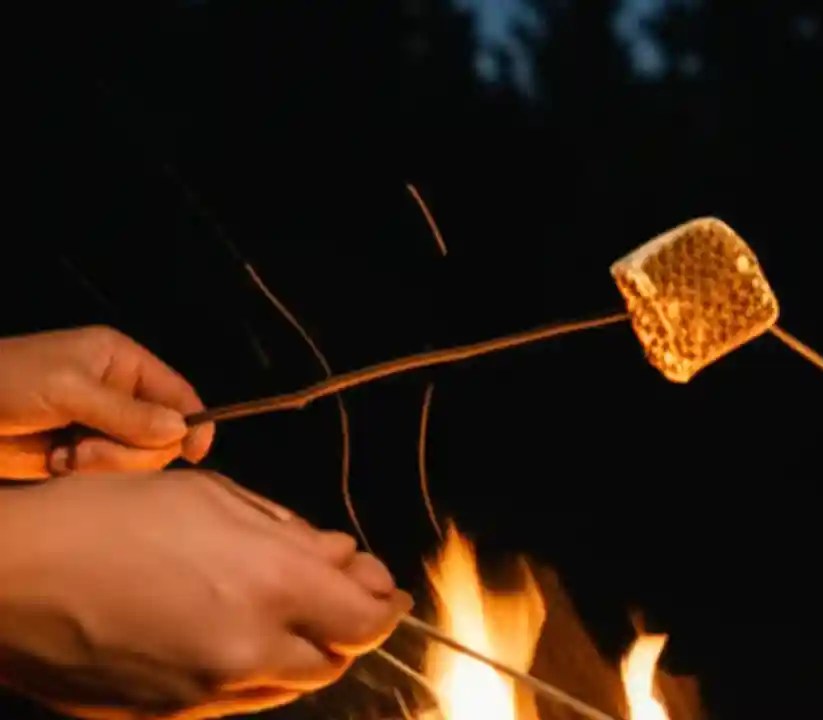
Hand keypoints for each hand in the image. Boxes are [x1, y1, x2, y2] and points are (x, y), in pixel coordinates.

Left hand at [0, 326, 214, 479]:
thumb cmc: (6, 383)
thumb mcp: (68, 390)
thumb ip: (127, 413)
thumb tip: (181, 431)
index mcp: (123, 363)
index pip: (179, 393)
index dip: (194, 422)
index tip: (194, 452)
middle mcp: (120, 394)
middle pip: (163, 433)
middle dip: (130, 450)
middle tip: (86, 451)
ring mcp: (100, 426)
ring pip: (137, 459)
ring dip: (104, 464)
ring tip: (65, 456)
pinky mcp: (80, 453)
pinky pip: (109, 473)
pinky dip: (87, 474)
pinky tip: (57, 463)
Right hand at [0, 471, 411, 718]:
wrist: (9, 579)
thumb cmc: (106, 518)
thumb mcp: (211, 499)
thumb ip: (291, 534)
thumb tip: (342, 558)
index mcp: (271, 585)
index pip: (367, 619)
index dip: (385, 606)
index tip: (385, 591)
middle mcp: (250, 649)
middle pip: (334, 659)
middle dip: (344, 628)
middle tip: (336, 597)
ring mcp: (207, 692)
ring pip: (287, 686)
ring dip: (300, 653)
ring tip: (277, 612)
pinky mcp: (170, 716)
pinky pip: (235, 700)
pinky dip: (251, 673)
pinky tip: (227, 635)